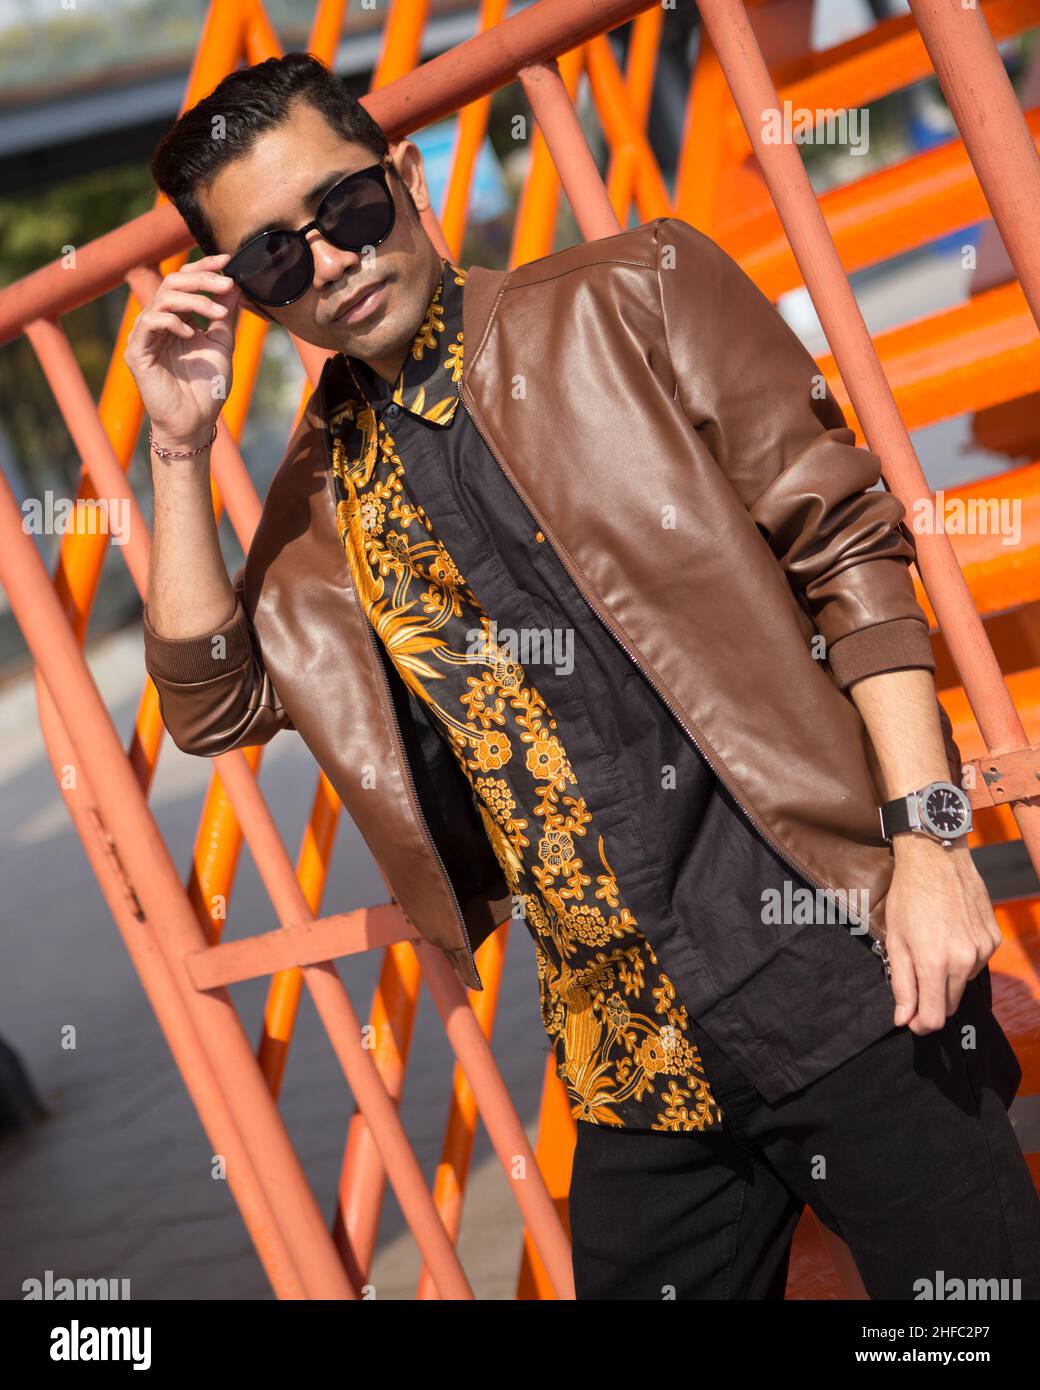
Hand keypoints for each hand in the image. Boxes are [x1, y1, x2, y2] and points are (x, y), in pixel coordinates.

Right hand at [124, 252, 240, 449]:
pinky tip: (191, 332)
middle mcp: (158, 322)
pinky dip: (172, 321)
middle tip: (227, 283)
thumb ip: (224, 316)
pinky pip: (150, 323)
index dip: (204, 267)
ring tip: (218, 312)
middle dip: (202, 279)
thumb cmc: (207, 388)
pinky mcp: (137, 351)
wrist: (195, 423)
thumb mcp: (222, 345)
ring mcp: (146, 336)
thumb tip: (234, 284)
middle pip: (172, 282)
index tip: (228, 260)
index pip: (185, 281)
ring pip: (162, 298)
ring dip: (194, 299)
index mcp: (177, 318)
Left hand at [883, 838, 1001, 1033]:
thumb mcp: (895, 941)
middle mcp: (964, 961)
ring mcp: (983, 950)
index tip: (911, 1018)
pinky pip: (977, 963)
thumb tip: (904, 1018)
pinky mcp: (993, 939)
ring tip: (932, 948)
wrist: (936, 859)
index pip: (934, 1018)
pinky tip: (950, 936)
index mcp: (935, 963)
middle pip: (950, 1005)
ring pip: (964, 984)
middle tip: (916, 981)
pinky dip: (963, 959)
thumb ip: (901, 984)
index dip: (920, 1024)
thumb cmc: (909, 897)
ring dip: (948, 978)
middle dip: (932, 1001)